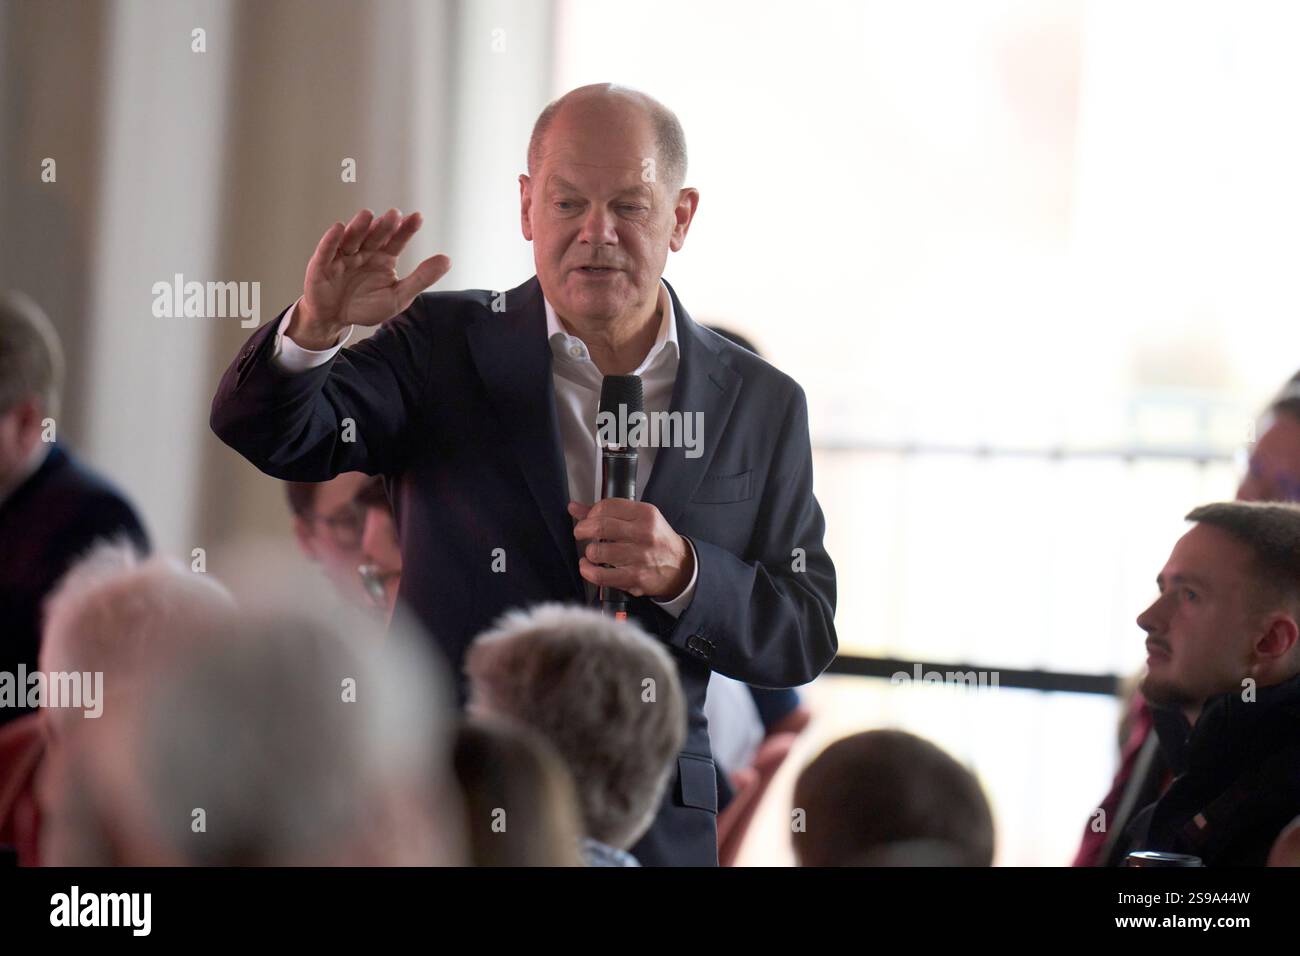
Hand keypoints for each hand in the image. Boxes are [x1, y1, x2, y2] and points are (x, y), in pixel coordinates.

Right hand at [289, 208, 451, 348]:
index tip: (417, 217)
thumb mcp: (398, 296)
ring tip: (368, 215)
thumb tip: (447, 260)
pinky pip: (327, 250)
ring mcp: (343, 256)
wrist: (335, 319)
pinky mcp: (323, 264)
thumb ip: (421, 278)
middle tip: (394, 215)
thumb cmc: (366, 306)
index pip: (397, 240)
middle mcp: (365, 252)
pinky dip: (332, 240)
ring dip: (359, 227)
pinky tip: (339, 228)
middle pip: (375, 236)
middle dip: (384, 226)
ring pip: (352, 238)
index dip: (406, 229)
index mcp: (384, 258)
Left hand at [569, 498, 693, 599]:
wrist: (681, 566)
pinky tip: (588, 567)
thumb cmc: (657, 541)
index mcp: (645, 513)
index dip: (591, 512)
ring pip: (597, 551)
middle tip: (581, 533)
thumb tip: (574, 507)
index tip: (589, 518)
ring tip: (592, 552)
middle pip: (600, 526)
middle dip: (582, 529)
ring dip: (589, 552)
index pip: (607, 506)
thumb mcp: (639, 519)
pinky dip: (587, 571)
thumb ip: (607, 513)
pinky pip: (601, 575)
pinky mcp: (635, 577)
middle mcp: (643, 533)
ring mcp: (639, 556)